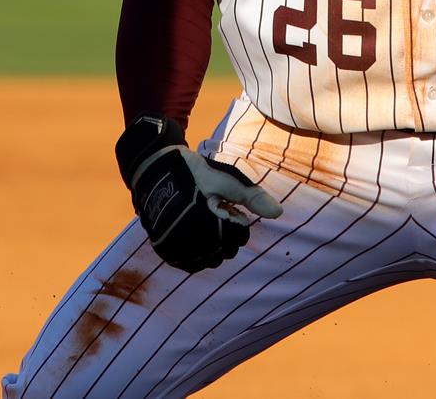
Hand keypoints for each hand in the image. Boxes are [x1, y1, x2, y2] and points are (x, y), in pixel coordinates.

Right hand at [117, 116, 283, 271]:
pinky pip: (191, 264)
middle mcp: (188, 242)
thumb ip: (252, 198)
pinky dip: (198, 253)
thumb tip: (279, 213)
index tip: (225, 205)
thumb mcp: (226, 181)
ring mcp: (174, 249)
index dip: (236, 220)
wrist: (156, 171)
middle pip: (225, 252)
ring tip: (203, 220)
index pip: (238, 238)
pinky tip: (196, 235)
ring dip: (213, 245)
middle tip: (213, 212)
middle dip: (226, 234)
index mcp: (206, 224)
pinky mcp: (165, 251)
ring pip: (209, 260)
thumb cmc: (196, 174)